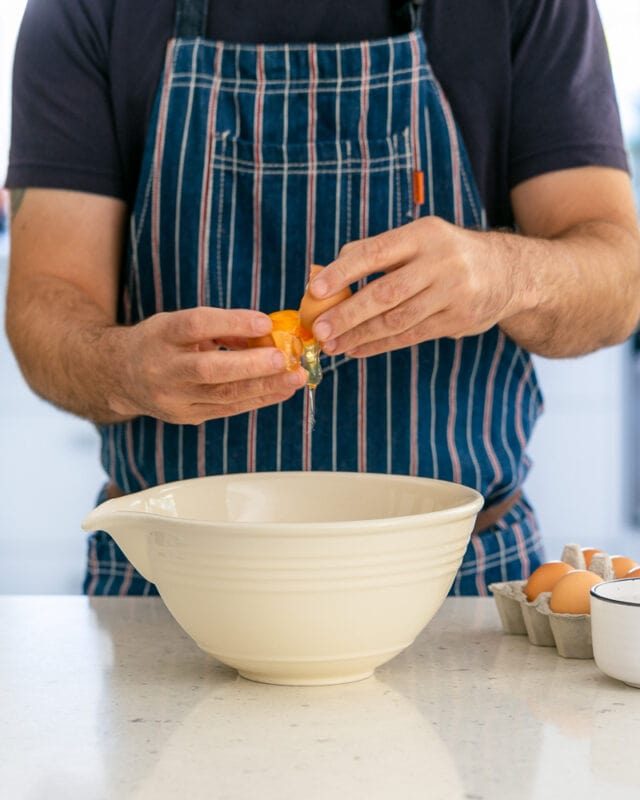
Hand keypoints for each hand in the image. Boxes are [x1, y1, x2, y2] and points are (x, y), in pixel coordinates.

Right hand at [110, 307, 307, 423]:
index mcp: (161, 335)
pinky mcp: (186, 416)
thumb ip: (218, 326)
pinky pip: (228, 409)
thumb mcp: (179, 323)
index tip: (264, 323)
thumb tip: (265, 331)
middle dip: (251, 365)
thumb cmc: (160, 342)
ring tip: (295, 378)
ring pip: (223, 395)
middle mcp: (164, 369)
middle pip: (209, 369)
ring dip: (264, 387)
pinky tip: (282, 391)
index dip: (231, 323)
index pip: (195, 326)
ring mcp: (174, 398)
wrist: (120, 376)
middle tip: (284, 359)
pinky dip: (258, 400)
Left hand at [309, 216, 528, 356]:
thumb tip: (319, 275)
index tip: (315, 289)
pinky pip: (411, 336)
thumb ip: (369, 255)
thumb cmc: (443, 255)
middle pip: (385, 292)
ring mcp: (453, 293)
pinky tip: (356, 349)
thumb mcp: (414, 242)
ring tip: (333, 345)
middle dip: (348, 314)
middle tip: (320, 330)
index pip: (375, 252)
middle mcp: (440, 262)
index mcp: (423, 234)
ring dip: (360, 335)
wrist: (506, 272)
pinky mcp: (458, 320)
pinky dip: (380, 345)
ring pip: (398, 320)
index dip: (343, 271)